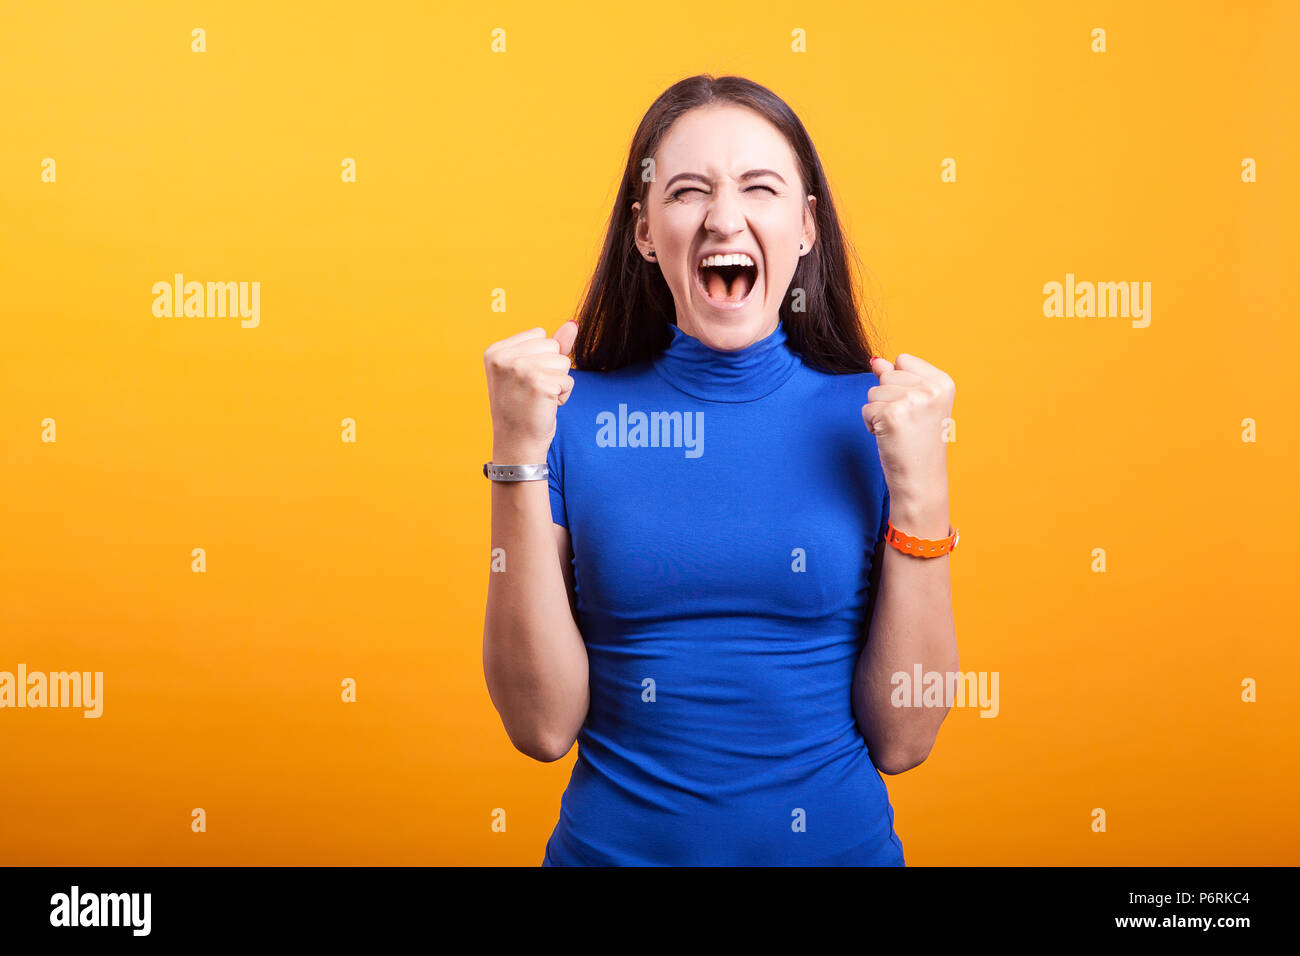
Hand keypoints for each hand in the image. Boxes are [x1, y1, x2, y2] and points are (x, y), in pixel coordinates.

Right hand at [484, 320, 578, 460]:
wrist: (517, 443)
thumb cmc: (523, 407)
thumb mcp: (529, 370)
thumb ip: (551, 345)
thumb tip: (573, 323)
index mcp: (496, 350)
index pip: (539, 334)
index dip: (540, 358)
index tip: (524, 380)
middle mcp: (505, 357)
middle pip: (553, 346)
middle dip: (551, 369)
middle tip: (533, 391)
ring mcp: (521, 369)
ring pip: (563, 361)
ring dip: (558, 382)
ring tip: (539, 398)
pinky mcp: (540, 383)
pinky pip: (569, 380)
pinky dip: (564, 395)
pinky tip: (546, 406)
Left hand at [862, 354, 954, 511]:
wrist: (921, 479)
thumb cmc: (919, 443)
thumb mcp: (916, 404)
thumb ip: (897, 377)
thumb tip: (875, 360)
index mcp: (943, 382)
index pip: (903, 360)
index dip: (899, 383)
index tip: (914, 408)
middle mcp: (931, 389)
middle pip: (886, 374)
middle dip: (887, 398)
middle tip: (906, 423)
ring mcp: (912, 400)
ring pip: (873, 391)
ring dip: (878, 412)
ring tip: (898, 431)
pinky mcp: (892, 415)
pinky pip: (866, 409)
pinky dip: (871, 425)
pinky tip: (889, 438)